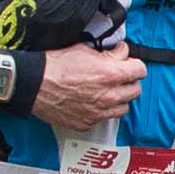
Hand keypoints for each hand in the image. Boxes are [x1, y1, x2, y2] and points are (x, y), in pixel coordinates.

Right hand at [31, 43, 146, 135]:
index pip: (140, 70)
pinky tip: (91, 102)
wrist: (33, 84)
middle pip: (135, 91)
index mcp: (110, 75)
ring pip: (123, 108)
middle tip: (118, 77)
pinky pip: (104, 119)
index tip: (129, 64)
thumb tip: (121, 53)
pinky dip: (101, 111)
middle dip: (128, 82)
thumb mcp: (85, 50)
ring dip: (119, 99)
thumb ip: (109, 53)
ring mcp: (98, 113)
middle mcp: (108, 96)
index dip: (134, 65)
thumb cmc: (55, 66)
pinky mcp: (87, 123)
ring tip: (107, 91)